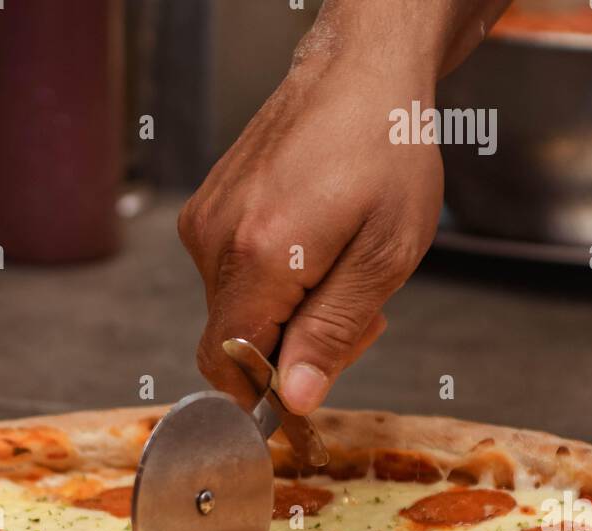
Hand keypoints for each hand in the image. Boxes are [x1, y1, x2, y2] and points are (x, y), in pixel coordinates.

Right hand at [178, 1, 509, 411]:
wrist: (359, 70)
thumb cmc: (386, 149)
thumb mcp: (385, 256)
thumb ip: (334, 333)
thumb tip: (296, 400)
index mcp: (259, 256)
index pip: (230, 364)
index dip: (265, 391)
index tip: (309, 387)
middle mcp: (216, 241)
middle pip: (235, 344)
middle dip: (291, 351)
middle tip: (354, 318)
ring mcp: (204, 223)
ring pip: (234, 315)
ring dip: (286, 316)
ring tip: (339, 272)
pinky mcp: (205, 212)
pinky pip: (229, 280)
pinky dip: (272, 286)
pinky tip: (313, 251)